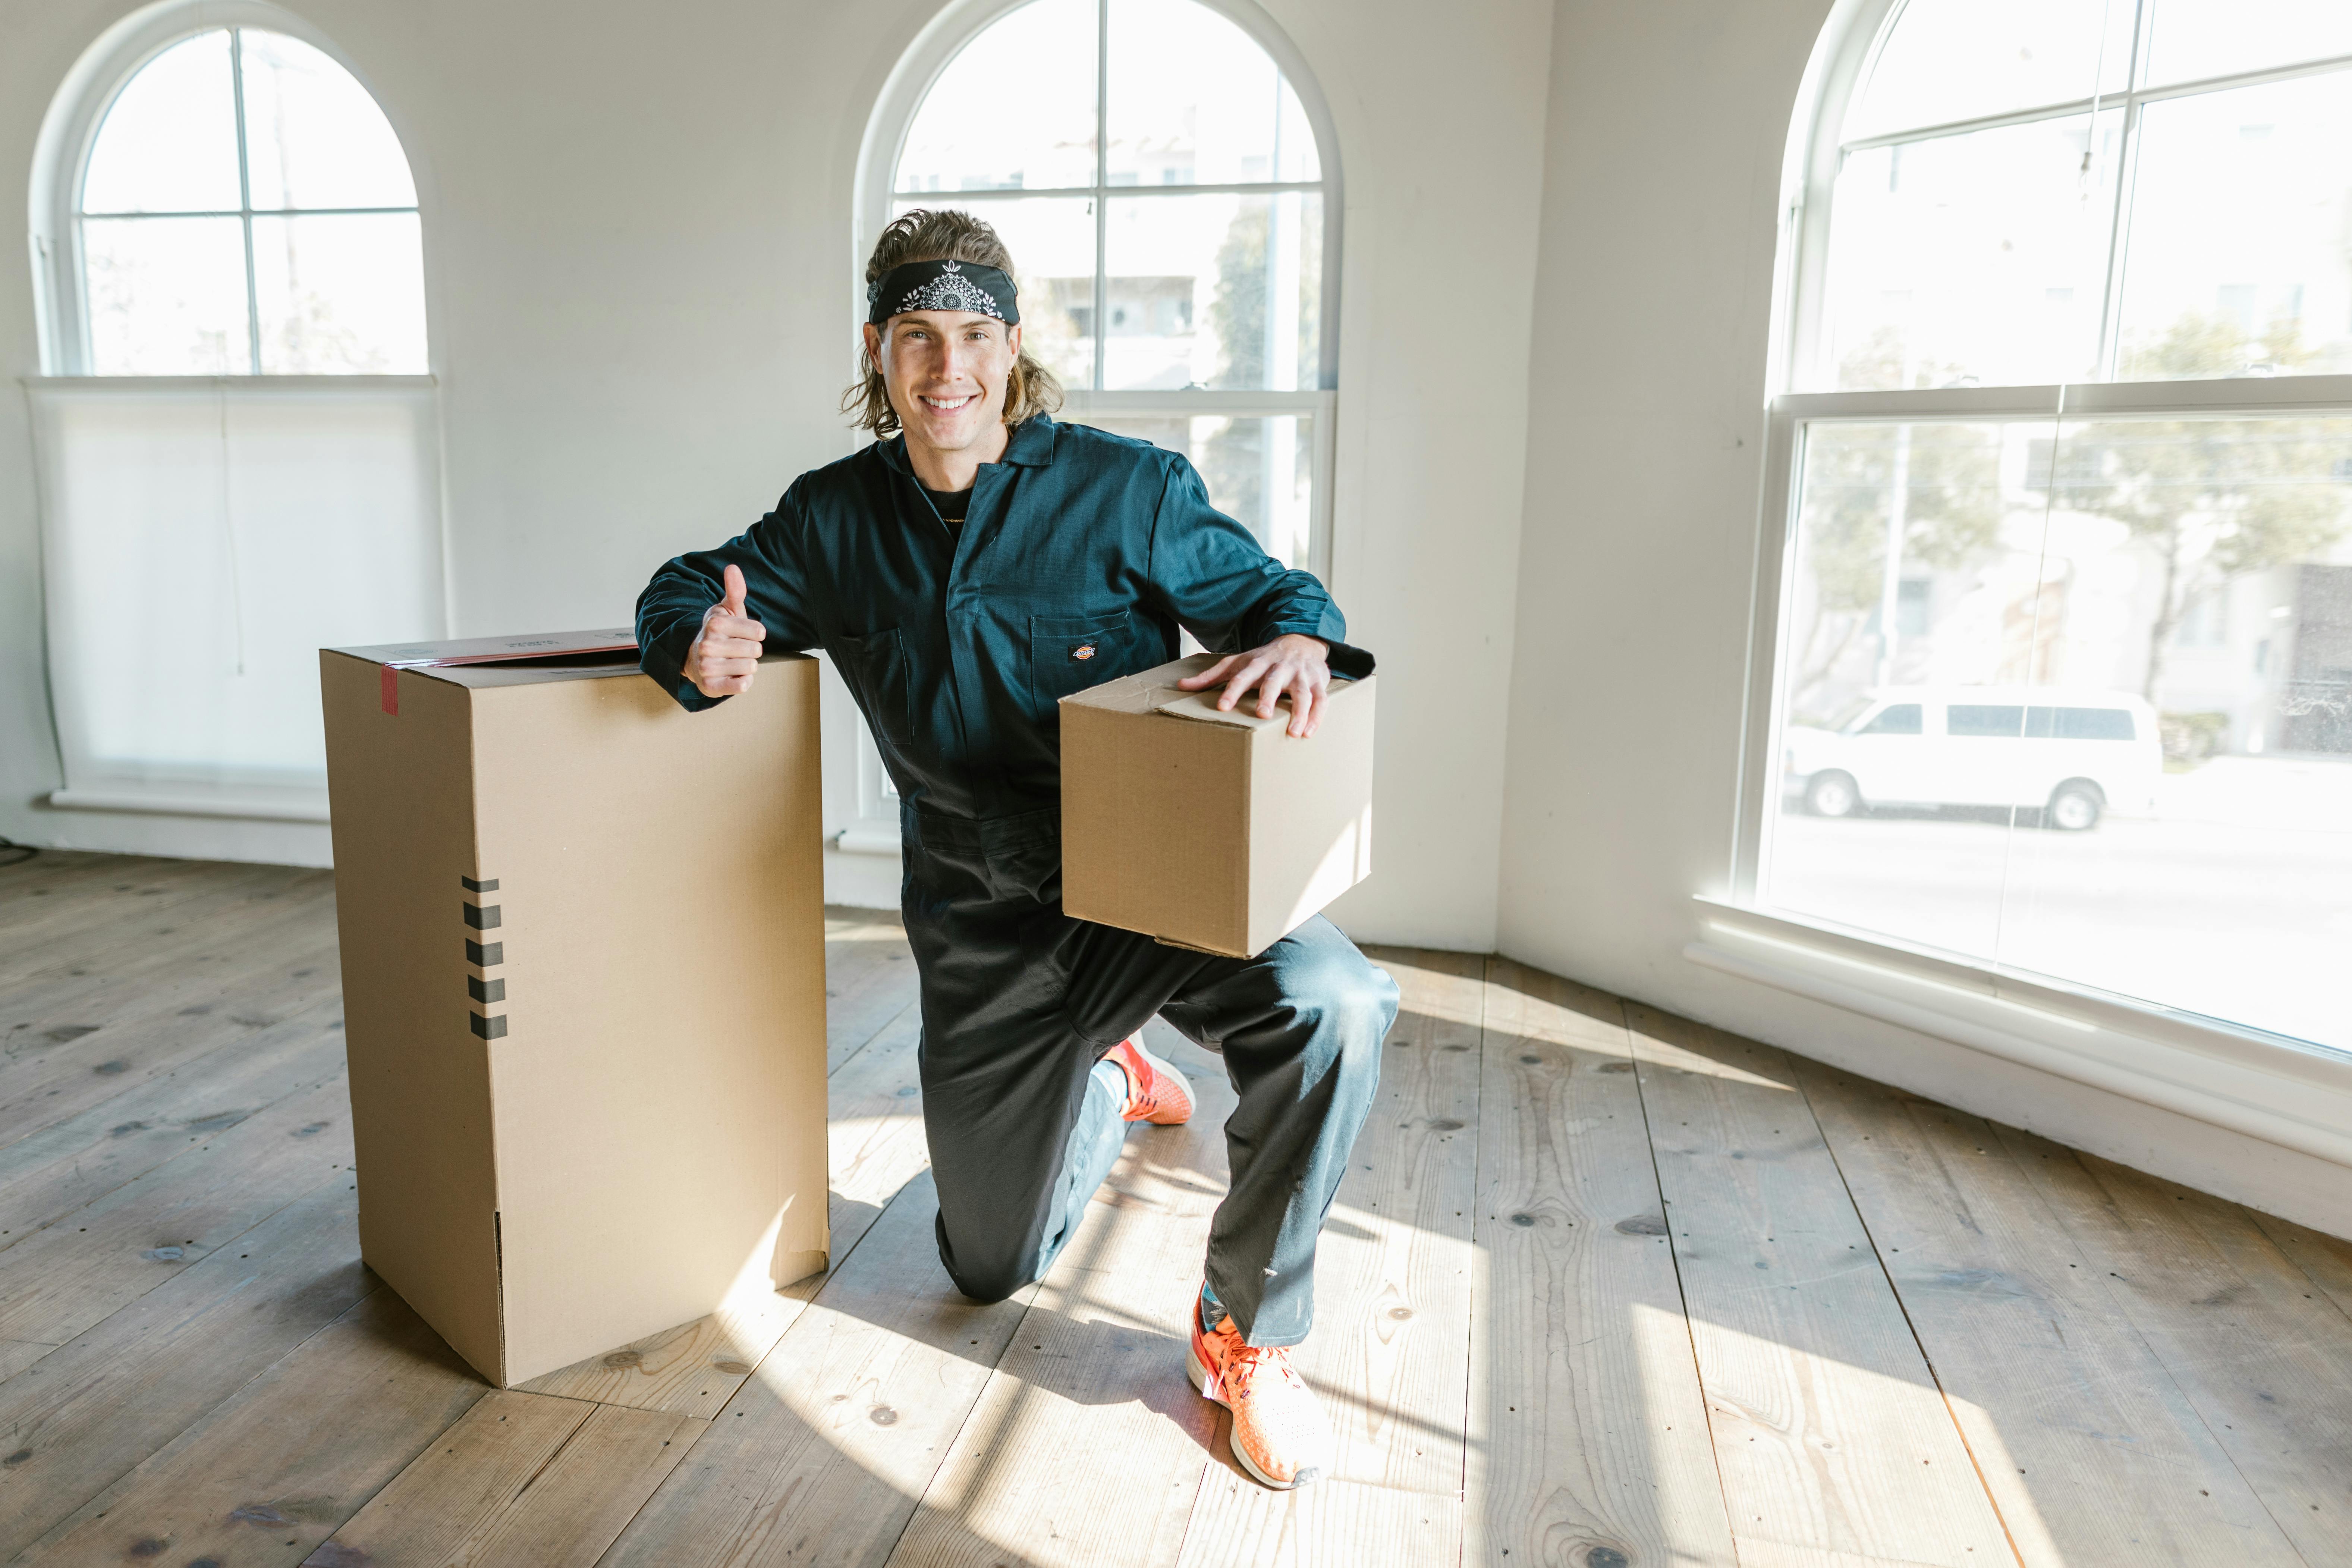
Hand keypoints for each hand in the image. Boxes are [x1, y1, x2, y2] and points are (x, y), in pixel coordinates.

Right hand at [683, 564, 764, 696]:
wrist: (695, 659)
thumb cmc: (719, 633)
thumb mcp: (728, 610)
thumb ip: (735, 591)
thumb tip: (732, 567)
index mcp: (715, 623)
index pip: (759, 632)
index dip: (756, 635)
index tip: (742, 634)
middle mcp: (708, 644)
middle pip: (756, 650)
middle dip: (751, 651)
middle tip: (736, 650)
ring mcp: (707, 666)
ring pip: (751, 667)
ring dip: (747, 666)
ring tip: (732, 662)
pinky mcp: (710, 687)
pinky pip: (742, 686)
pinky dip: (743, 682)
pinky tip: (732, 676)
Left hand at [1175, 633, 1331, 737]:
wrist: (1302, 640)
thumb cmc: (1265, 658)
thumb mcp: (1237, 663)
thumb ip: (1211, 676)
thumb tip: (1181, 686)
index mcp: (1257, 663)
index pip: (1242, 677)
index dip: (1232, 691)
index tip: (1222, 707)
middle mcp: (1279, 667)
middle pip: (1273, 681)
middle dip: (1268, 696)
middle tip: (1261, 714)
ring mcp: (1301, 675)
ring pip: (1302, 693)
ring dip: (1299, 712)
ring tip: (1293, 732)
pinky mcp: (1319, 682)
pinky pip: (1321, 699)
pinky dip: (1318, 716)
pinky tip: (1310, 732)